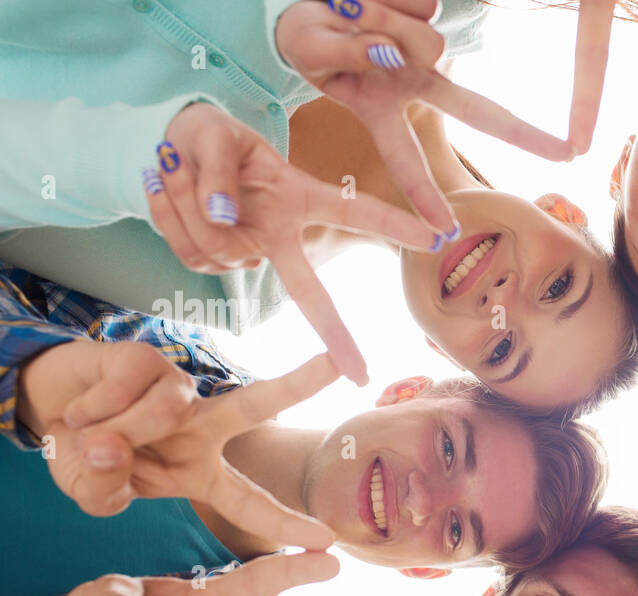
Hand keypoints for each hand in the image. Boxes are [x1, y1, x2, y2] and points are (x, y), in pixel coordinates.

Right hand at [47, 351, 339, 551]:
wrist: (49, 410)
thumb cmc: (85, 459)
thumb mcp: (93, 493)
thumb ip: (103, 488)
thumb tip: (110, 447)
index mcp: (201, 473)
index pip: (250, 504)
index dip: (286, 524)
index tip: (329, 542)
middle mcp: (202, 428)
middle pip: (255, 405)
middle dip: (299, 382)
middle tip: (341, 364)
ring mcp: (176, 391)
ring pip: (160, 411)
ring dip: (113, 429)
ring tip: (89, 432)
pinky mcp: (146, 359)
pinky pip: (122, 389)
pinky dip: (91, 406)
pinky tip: (82, 407)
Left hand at [147, 102, 441, 382]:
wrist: (168, 148)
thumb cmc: (206, 137)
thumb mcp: (211, 135)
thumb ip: (216, 174)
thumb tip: (221, 218)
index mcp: (298, 196)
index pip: (351, 211)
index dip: (392, 224)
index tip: (434, 238)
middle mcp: (280, 233)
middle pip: (312, 291)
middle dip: (336, 334)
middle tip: (360, 376)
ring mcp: (248, 252)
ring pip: (218, 250)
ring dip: (182, 207)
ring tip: (172, 164)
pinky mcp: (214, 261)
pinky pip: (187, 254)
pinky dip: (164, 217)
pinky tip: (161, 185)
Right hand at [278, 0, 612, 171]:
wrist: (305, 0)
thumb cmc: (309, 35)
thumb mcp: (315, 51)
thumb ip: (351, 52)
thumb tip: (395, 47)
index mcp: (385, 111)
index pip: (407, 161)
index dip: (425, 196)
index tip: (446, 233)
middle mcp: (416, 85)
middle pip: (476, 110)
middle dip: (523, 134)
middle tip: (571, 154)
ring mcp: (426, 51)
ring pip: (426, 43)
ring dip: (383, 22)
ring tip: (352, 12)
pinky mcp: (429, 9)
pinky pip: (419, 3)